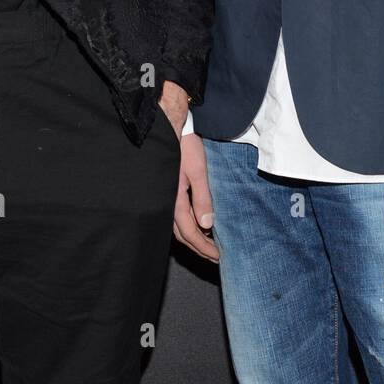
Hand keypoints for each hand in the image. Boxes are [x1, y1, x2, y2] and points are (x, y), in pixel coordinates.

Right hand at [157, 82, 218, 262]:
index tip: (218, 256)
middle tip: (215, 257)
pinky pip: (176, 216)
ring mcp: (165, 196)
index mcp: (174, 200)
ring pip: (177, 227)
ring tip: (208, 244)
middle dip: (199, 247)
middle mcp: (167, 202)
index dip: (204, 247)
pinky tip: (198, 224)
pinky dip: (188, 225)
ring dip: (193, 238)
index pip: (189, 232)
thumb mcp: (198, 171)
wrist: (170, 126)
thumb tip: (207, 225)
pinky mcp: (167, 190)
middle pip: (182, 235)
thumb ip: (203, 198)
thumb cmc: (185, 146)